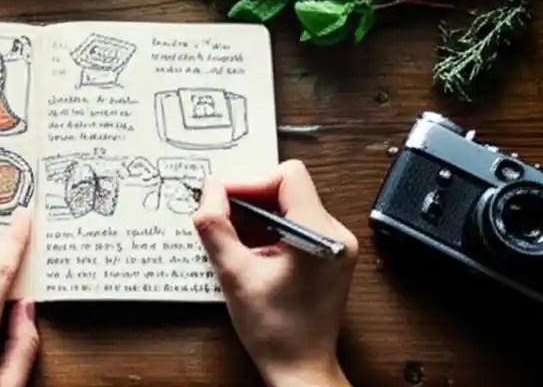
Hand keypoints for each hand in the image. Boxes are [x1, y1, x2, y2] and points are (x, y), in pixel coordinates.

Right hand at [191, 160, 358, 386]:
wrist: (300, 368)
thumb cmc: (276, 332)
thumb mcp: (234, 275)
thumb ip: (216, 227)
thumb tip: (207, 192)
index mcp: (319, 235)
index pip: (287, 176)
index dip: (249, 181)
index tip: (222, 197)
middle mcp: (334, 235)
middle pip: (287, 187)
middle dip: (249, 198)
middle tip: (220, 216)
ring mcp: (333, 245)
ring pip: (288, 204)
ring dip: (256, 215)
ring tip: (233, 237)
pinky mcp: (326, 254)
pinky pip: (294, 223)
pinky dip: (267, 228)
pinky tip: (249, 249)